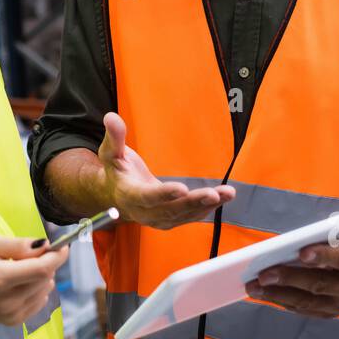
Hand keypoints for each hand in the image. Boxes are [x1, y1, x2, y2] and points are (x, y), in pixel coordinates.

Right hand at [0, 235, 68, 325]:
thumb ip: (18, 245)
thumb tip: (45, 245)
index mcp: (0, 279)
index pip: (41, 270)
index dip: (56, 257)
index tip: (62, 246)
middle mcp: (8, 301)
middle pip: (45, 279)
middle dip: (46, 263)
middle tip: (31, 254)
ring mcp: (12, 315)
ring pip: (44, 290)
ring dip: (41, 277)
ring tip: (20, 269)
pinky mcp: (14, 322)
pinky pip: (39, 301)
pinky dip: (36, 289)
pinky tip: (20, 284)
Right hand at [99, 111, 233, 229]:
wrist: (118, 196)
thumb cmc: (116, 171)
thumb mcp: (110, 152)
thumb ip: (114, 137)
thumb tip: (111, 117)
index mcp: (130, 195)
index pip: (147, 197)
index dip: (163, 194)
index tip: (181, 188)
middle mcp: (145, 212)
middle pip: (171, 211)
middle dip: (192, 202)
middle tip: (212, 194)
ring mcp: (160, 220)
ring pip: (185, 215)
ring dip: (207, 205)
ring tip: (227, 194)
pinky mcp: (172, 221)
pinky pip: (192, 216)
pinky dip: (209, 208)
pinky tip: (224, 197)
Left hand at [245, 189, 338, 317]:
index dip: (324, 256)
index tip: (301, 252)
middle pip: (319, 285)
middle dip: (289, 278)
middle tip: (263, 274)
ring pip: (307, 302)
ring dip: (278, 295)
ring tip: (253, 286)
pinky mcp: (329, 311)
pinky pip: (303, 309)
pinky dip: (282, 301)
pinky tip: (262, 293)